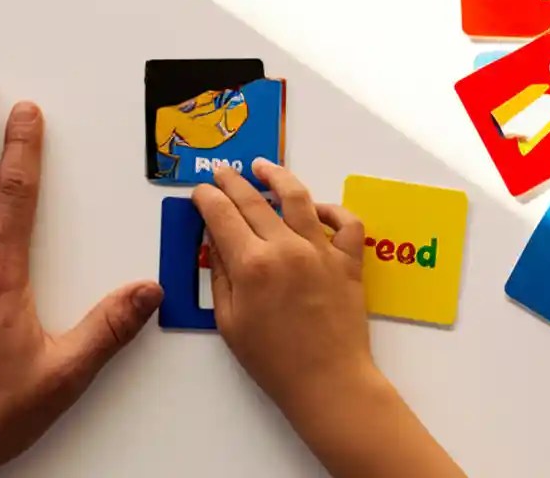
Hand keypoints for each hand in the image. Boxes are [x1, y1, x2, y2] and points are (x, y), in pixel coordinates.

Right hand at [193, 161, 465, 477]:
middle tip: (222, 172)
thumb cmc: (273, 360)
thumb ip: (221, 275)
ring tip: (264, 167)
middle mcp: (285, 248)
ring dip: (277, 176)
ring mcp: (321, 250)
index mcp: (251, 264)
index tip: (200, 190)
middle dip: (232, 181)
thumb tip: (214, 239)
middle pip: (253, 200)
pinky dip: (333, 210)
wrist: (328, 382)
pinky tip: (317, 208)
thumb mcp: (229, 321)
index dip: (207, 197)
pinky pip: (346, 223)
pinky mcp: (348, 260)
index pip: (221, 214)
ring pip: (298, 197)